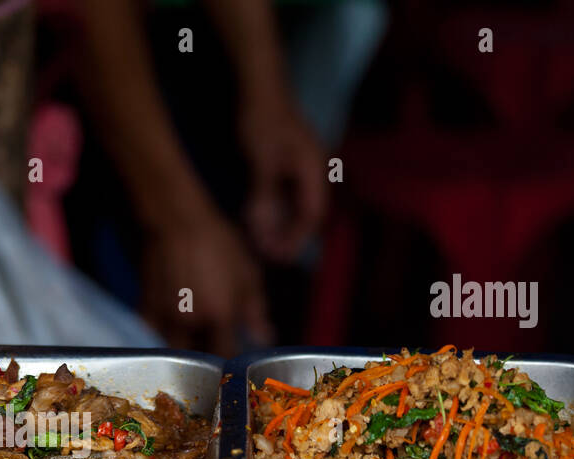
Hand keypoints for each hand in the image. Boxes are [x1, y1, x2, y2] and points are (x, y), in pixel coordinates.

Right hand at [138, 210, 274, 354]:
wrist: (175, 221)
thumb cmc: (217, 244)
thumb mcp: (247, 273)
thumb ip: (256, 311)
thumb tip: (265, 339)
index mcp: (219, 317)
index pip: (226, 356)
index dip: (231, 361)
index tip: (234, 358)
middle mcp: (190, 324)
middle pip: (197, 359)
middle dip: (206, 360)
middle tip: (213, 348)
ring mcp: (164, 318)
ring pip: (174, 348)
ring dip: (185, 349)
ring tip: (194, 339)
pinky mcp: (145, 308)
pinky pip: (154, 333)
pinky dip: (164, 335)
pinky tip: (172, 326)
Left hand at [239, 100, 327, 262]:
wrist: (260, 88)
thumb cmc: (263, 120)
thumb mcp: (262, 161)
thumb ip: (265, 195)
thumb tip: (264, 228)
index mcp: (314, 169)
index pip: (312, 214)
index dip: (297, 238)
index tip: (281, 255)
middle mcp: (314, 170)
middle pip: (307, 212)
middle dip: (289, 236)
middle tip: (270, 255)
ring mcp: (303, 167)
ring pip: (296, 205)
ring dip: (281, 225)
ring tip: (263, 244)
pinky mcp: (290, 164)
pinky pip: (287, 194)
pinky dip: (275, 210)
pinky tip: (259, 221)